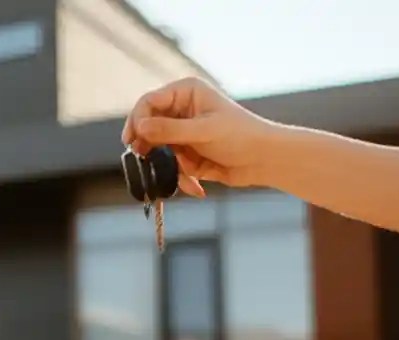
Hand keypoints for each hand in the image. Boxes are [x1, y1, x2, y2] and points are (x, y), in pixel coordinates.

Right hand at [122, 77, 279, 196]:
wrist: (265, 160)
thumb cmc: (240, 136)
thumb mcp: (203, 131)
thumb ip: (169, 130)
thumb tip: (139, 128)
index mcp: (185, 93)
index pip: (149, 102)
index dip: (138, 120)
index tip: (133, 141)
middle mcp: (181, 110)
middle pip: (149, 127)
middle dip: (150, 149)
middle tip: (145, 162)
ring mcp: (183, 133)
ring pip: (159, 151)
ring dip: (170, 167)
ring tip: (188, 176)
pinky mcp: (188, 153)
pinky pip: (172, 166)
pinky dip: (182, 178)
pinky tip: (197, 187)